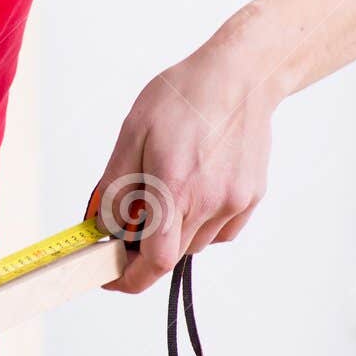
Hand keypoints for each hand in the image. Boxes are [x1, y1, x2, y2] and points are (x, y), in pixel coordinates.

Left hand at [95, 46, 274, 294]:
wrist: (240, 77)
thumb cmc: (182, 97)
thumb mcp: (132, 133)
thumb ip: (117, 184)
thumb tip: (104, 224)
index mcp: (175, 187)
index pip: (154, 259)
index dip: (129, 278)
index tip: (110, 277)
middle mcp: (210, 202)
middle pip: (171, 254)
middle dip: (144, 248)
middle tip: (128, 224)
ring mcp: (235, 202)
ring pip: (194, 243)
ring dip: (172, 232)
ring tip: (166, 187)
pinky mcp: (251, 198)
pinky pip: (219, 231)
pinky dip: (199, 223)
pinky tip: (194, 188)